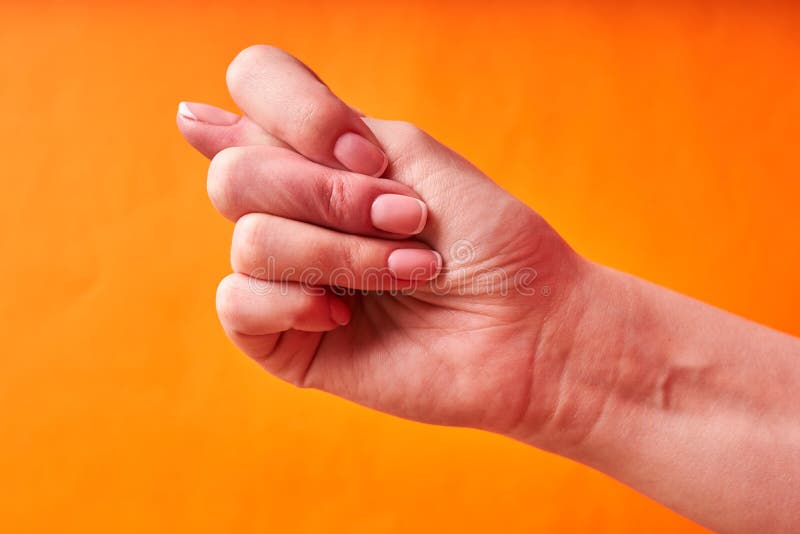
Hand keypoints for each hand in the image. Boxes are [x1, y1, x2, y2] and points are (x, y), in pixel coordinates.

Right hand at [177, 45, 589, 440]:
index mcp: (320, 153)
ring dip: (344, 255)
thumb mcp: (405, 157)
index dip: (295, 109)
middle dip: (332, 197)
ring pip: (251, 240)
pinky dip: (300, 303)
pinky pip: (238, 304)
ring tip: (411, 273)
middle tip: (409, 221)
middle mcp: (292, 208)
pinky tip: (347, 317)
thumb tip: (189, 118)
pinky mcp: (282, 336)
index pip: (253, 87)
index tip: (367, 153)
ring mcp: (284, 273)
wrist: (527, 326)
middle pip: (236, 172)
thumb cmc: (483, 239)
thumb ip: (307, 132)